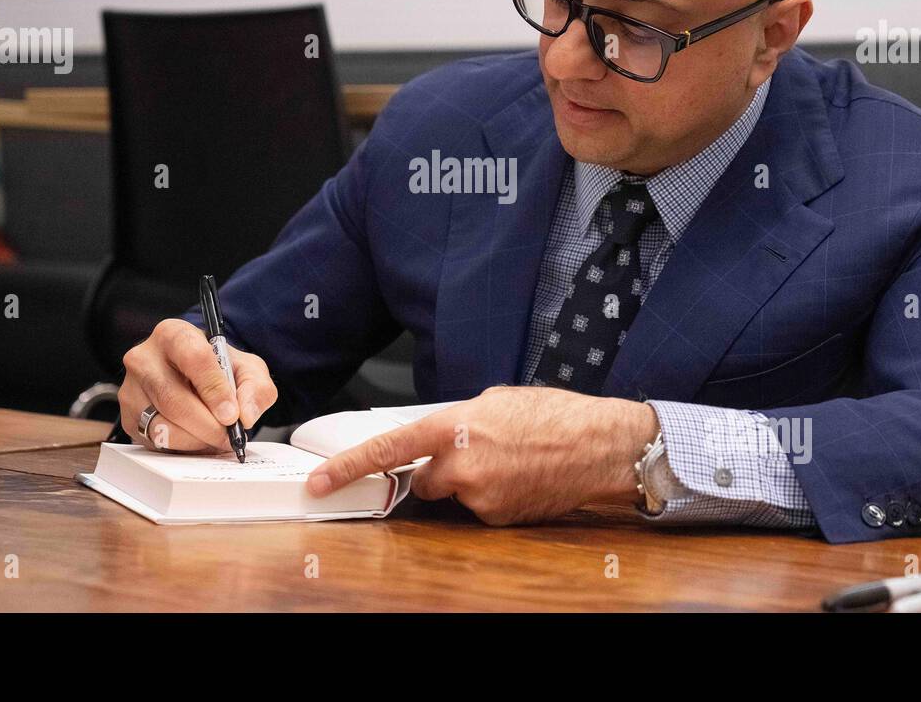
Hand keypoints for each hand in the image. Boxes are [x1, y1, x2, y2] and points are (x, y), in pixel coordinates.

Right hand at [118, 318, 276, 452]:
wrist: (195, 378)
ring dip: (196, 439)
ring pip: (162, 425)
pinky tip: (198, 439)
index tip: (231, 414)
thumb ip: (255, 387)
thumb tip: (246, 415)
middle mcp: (144, 358)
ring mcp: (131, 389)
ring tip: (216, 438)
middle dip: (207, 425)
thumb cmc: (218, 368)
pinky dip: (183, 447)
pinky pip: (155, 441)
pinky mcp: (128, 418)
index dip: (214, 389)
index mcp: (173, 334)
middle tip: (229, 436)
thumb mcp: (247, 368)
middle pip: (173, 398)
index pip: (193, 358)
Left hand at [306, 386, 658, 524]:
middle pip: (422, 481)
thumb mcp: (493, 402)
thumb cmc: (554, 416)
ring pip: (452, 496)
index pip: (388, 450)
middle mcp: (462, 466)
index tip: (320, 483)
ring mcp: (480, 497)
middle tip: (475, 452)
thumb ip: (455, 421)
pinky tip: (519, 479)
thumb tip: (433, 437)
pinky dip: (491, 498)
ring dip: (468, 484)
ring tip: (508, 463)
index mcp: (455, 426)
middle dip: (438, 471)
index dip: (349, 467)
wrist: (600, 445)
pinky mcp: (498, 519)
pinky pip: (478, 510)